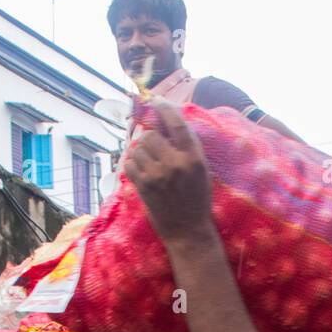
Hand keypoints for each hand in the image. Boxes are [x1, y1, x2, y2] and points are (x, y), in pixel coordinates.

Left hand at [124, 100, 215, 246]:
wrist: (188, 231)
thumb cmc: (196, 200)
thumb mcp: (201, 171)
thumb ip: (187, 147)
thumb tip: (167, 122)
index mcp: (194, 158)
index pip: (177, 123)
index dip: (165, 108)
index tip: (156, 101)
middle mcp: (175, 164)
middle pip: (151, 134)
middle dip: (150, 139)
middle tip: (155, 151)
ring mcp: (158, 175)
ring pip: (138, 148)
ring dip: (141, 153)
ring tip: (150, 165)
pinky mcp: (144, 186)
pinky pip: (130, 163)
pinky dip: (133, 165)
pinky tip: (143, 174)